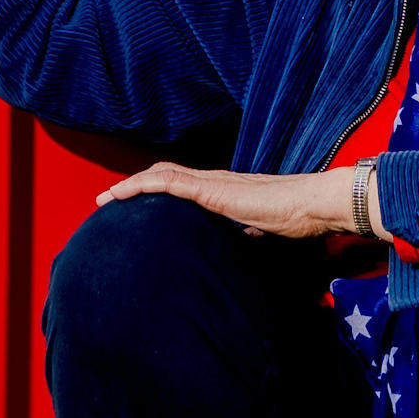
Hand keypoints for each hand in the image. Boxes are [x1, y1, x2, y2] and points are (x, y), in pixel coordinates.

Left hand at [98, 161, 363, 238]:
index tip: (130, 206)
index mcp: (222, 192)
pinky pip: (170, 183)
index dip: (153, 190)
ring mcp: (213, 182)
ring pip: (161, 175)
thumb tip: (242, 242)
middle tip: (107, 201)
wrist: (313, 205)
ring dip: (130, 185)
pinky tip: (123, 193)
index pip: (180, 185)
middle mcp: (213, 181)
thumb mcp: (262, 231)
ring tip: (105, 198)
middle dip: (133, 186)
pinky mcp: (213, 189)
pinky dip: (143, 185)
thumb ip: (247, 234)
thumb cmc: (296, 219)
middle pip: (163, 175)